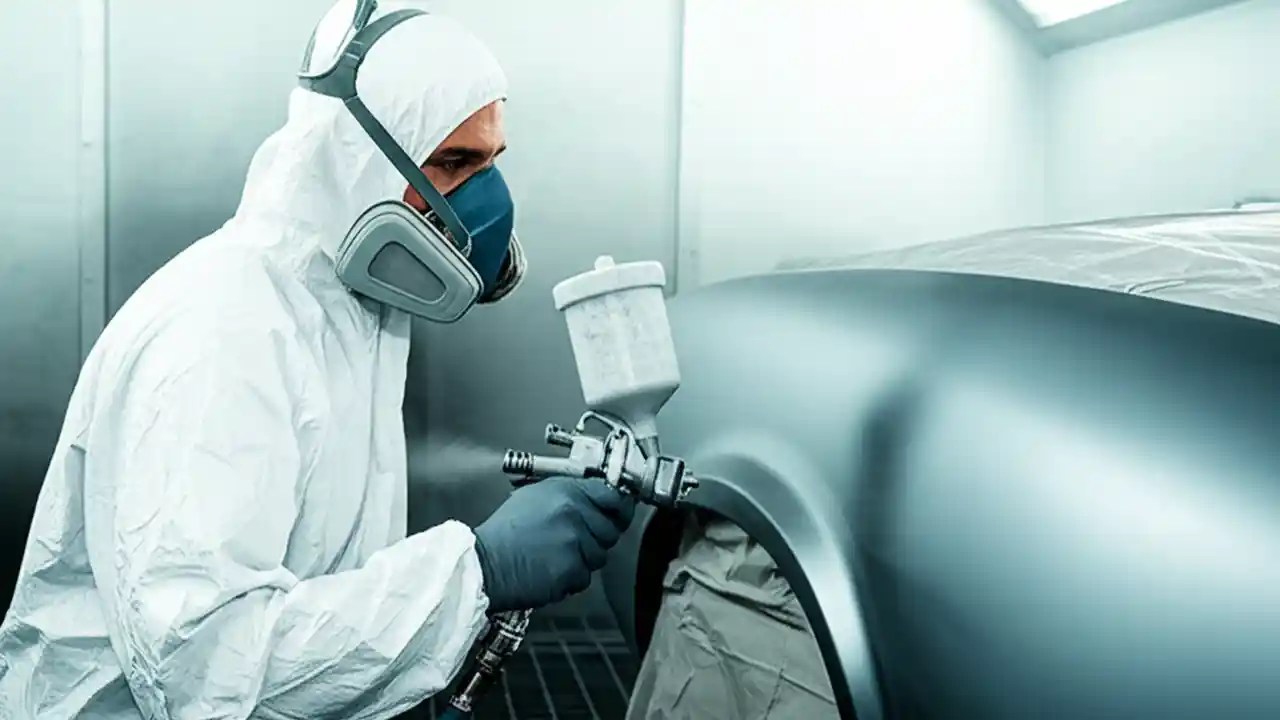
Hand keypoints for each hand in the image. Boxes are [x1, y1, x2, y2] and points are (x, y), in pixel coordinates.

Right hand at [472, 476, 636, 612]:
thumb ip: (569, 496)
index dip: (621, 507)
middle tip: (569, 543)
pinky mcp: (571, 569)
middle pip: (610, 531)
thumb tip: (598, 500)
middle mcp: (574, 512)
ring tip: (553, 556)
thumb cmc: (504, 534)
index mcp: (566, 491)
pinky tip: (549, 570)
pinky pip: (584, 577)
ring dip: (581, 560)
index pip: (613, 495)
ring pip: (599, 556)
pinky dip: (570, 579)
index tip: (621, 513)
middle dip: (595, 540)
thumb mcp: (534, 497)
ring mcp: (574, 541)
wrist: (484, 564)